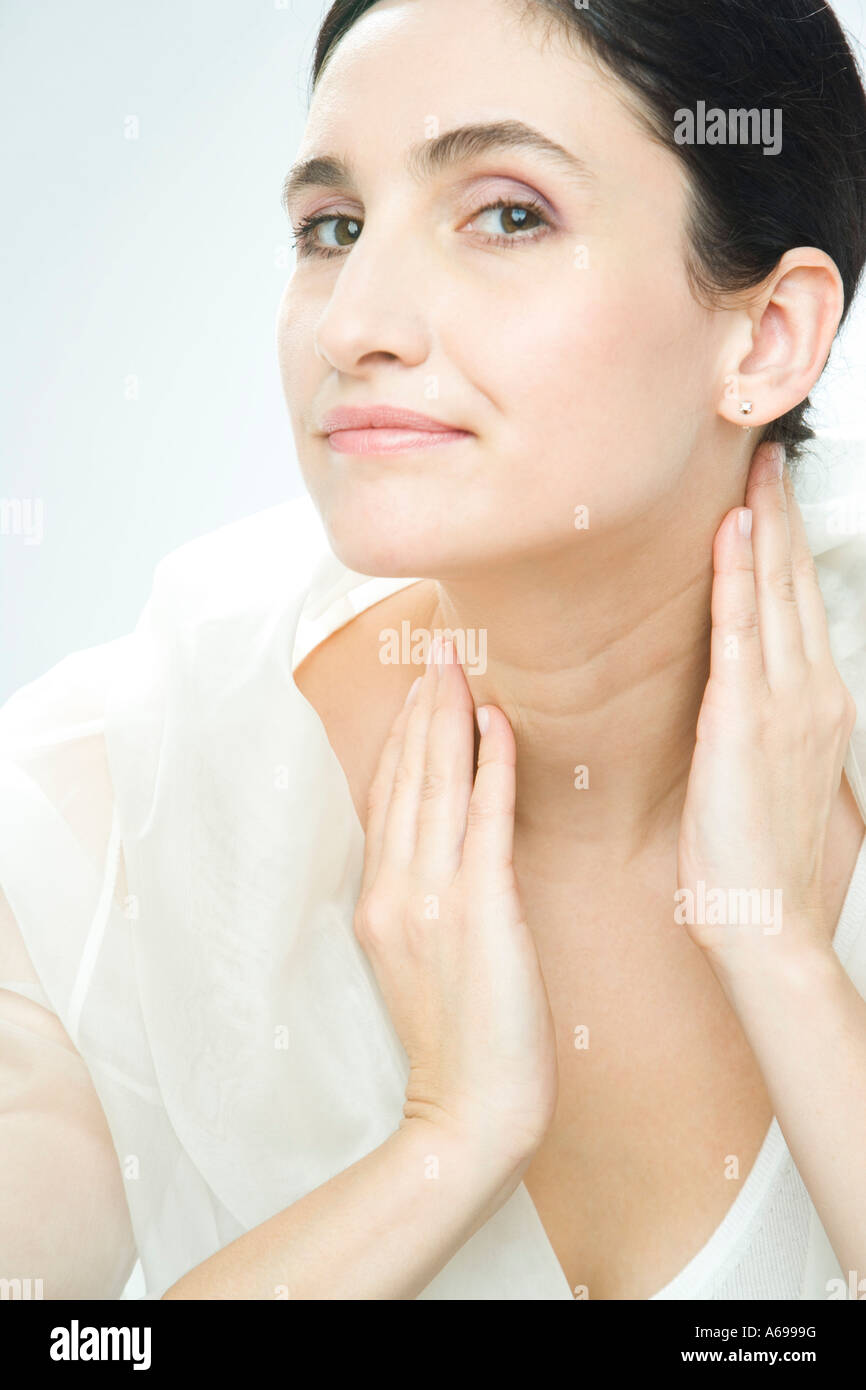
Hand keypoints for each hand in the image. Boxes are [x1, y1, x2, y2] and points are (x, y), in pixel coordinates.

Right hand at [355, 636, 557, 1166]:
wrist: (469, 1109)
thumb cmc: (459, 1041)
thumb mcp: (419, 961)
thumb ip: (421, 898)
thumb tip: (441, 845)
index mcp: (377, 901)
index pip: (386, 801)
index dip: (401, 740)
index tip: (415, 692)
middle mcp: (394, 890)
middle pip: (405, 780)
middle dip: (421, 708)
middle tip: (435, 648)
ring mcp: (431, 898)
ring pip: (437, 787)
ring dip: (448, 719)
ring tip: (457, 664)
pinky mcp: (479, 909)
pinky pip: (485, 819)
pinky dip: (490, 765)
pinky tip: (497, 723)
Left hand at [677, 441, 856, 980]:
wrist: (768, 925)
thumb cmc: (765, 868)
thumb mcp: (787, 788)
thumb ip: (780, 739)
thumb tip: (766, 718)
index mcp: (819, 710)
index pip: (803, 608)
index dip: (788, 550)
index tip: (773, 504)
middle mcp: (811, 696)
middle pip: (797, 586)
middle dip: (782, 517)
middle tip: (767, 458)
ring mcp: (785, 705)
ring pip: (777, 593)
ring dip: (765, 525)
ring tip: (755, 470)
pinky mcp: (745, 722)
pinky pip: (741, 632)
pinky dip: (739, 577)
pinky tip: (734, 532)